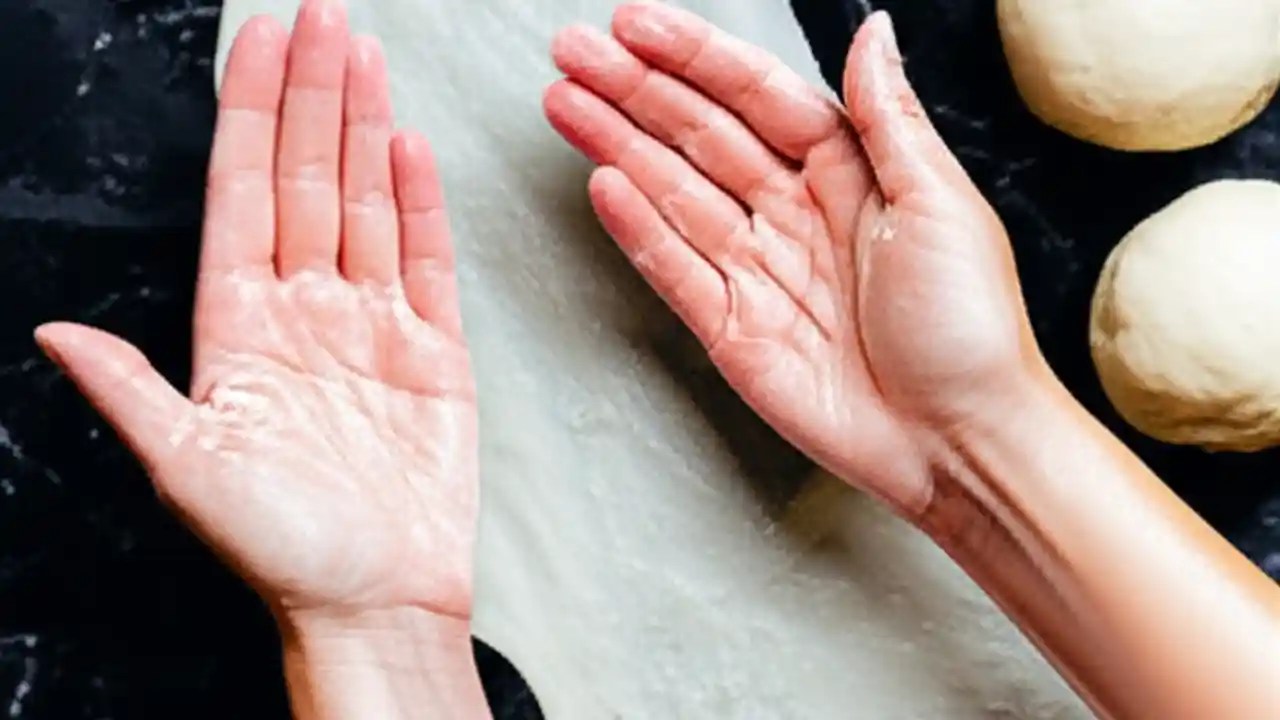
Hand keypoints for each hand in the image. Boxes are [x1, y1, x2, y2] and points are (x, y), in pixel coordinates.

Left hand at [36, 0, 475, 622]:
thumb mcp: (187, 471)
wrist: (376, 601)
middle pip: (304, 182)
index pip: (240, 198)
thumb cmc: (282, 549)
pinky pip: (426, 262)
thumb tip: (53, 333)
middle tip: (324, 19)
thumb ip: (130, 391)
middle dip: (312, 97)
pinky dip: (421, 205)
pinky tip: (411, 150)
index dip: (249, 117)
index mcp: (240, 330)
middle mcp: (303, 313)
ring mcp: (371, 327)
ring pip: (364, 206)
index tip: (260, 46)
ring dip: (364, 130)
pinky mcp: (433, 353)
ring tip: (364, 58)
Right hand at [544, 3, 1040, 515]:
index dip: (694, 58)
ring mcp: (757, 271)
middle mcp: (795, 213)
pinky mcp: (731, 330)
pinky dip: (637, 227)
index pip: (756, 97)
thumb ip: (887, 116)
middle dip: (634, 89)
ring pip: (674, 191)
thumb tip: (871, 31)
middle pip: (700, 135)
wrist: (958, 439)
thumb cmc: (969, 326)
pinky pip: (674, 267)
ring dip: (617, 144)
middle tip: (574, 52)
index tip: (636, 26)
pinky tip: (603, 183)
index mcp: (848, 173)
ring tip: (565, 103)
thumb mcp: (939, 202)